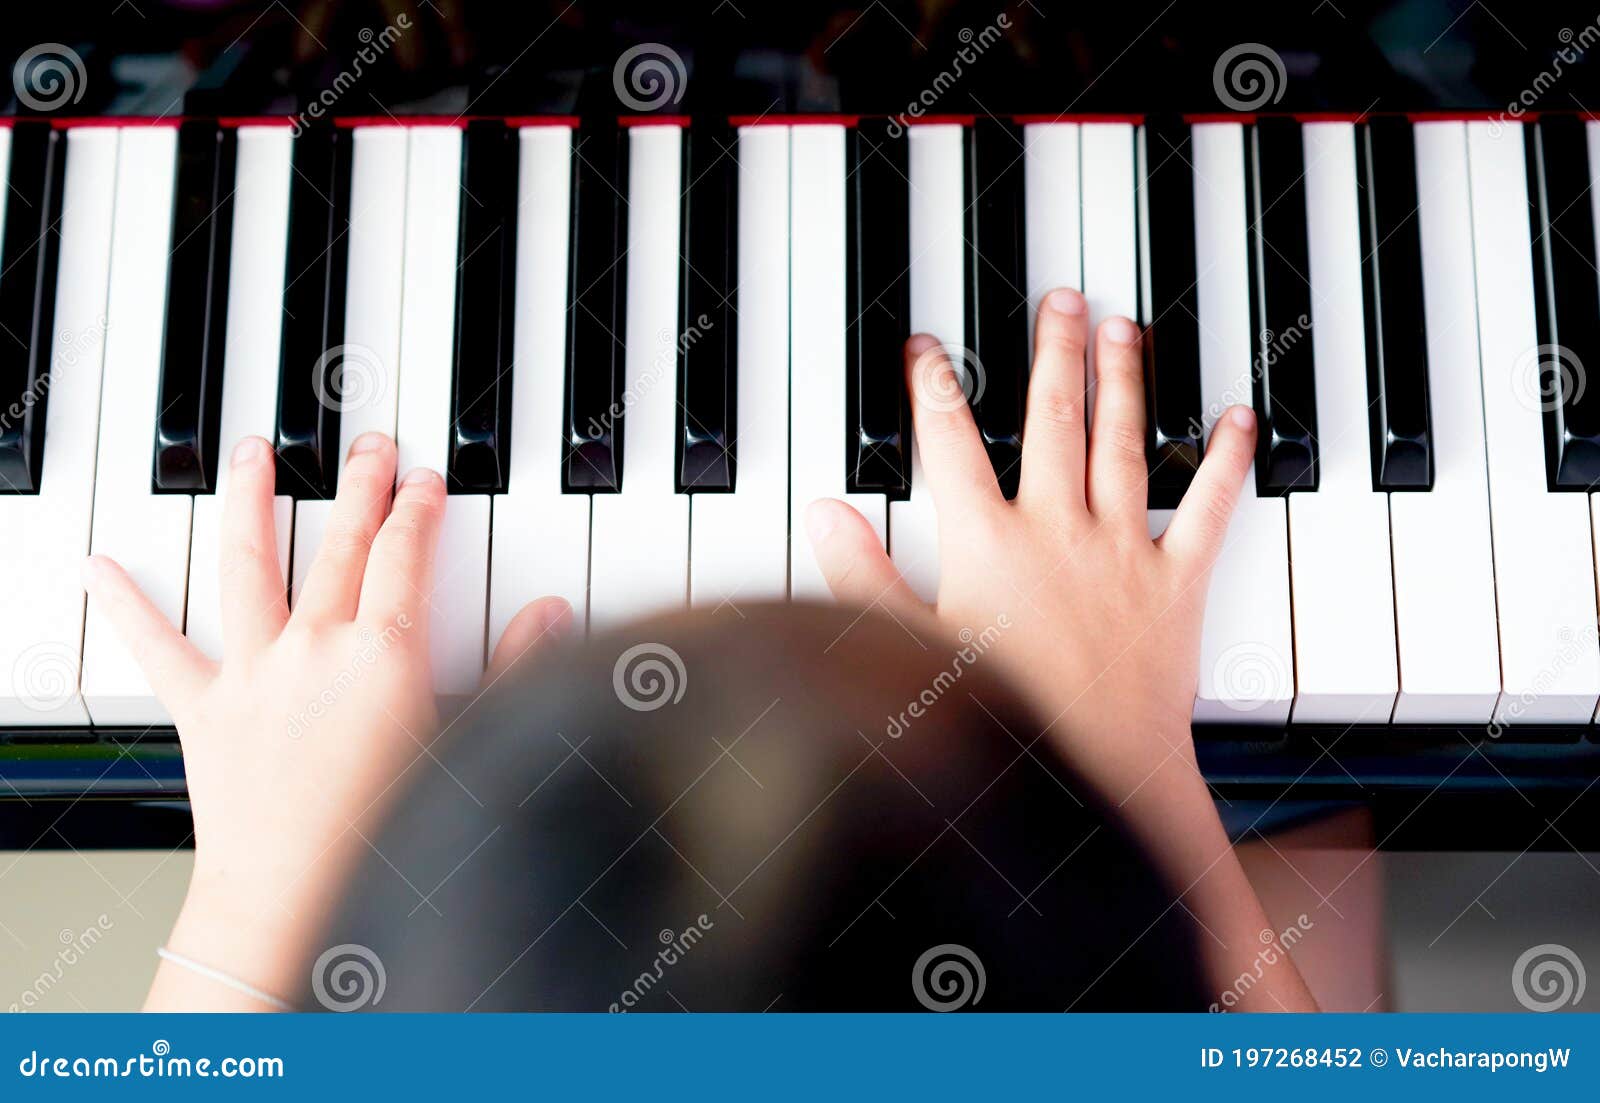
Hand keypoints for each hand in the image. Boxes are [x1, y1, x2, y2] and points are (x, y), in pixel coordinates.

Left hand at [85, 433, 569, 1006]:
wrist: (297, 898)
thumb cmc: (386, 837)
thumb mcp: (470, 746)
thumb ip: (511, 671)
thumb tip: (550, 615)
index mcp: (385, 654)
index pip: (407, 556)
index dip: (419, 511)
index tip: (426, 481)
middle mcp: (316, 647)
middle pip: (340, 545)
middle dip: (359, 488)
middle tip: (367, 447)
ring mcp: (255, 671)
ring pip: (248, 566)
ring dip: (251, 502)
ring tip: (252, 453)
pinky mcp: (204, 707)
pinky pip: (160, 648)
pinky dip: (129, 608)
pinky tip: (101, 572)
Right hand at [805, 289, 1314, 1011]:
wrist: (1095, 779)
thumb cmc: (1002, 722)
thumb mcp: (910, 651)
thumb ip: (863, 576)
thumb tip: (824, 515)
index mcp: (987, 544)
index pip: (951, 446)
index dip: (934, 390)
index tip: (928, 349)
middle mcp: (1056, 529)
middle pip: (1052, 419)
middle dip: (1052, 353)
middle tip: (1059, 299)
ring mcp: (1120, 550)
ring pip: (1123, 442)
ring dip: (1124, 378)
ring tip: (1124, 325)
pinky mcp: (1175, 581)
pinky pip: (1206, 509)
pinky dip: (1225, 462)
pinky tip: (1235, 417)